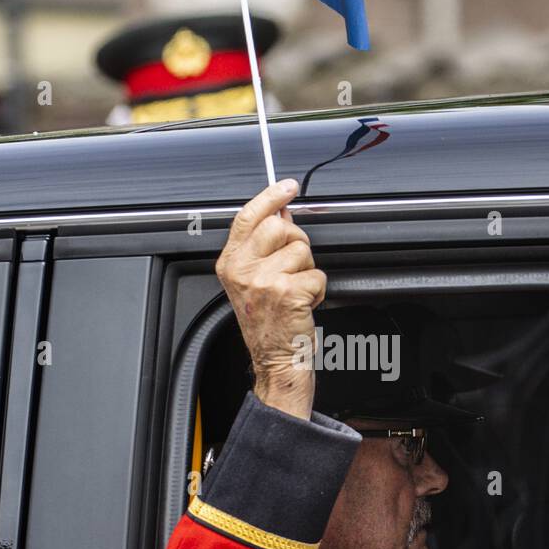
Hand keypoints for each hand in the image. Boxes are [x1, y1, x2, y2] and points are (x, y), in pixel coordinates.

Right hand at [215, 179, 325, 419]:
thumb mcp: (252, 282)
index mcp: (230, 263)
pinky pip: (317, 275)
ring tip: (294, 292)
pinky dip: (317, 291)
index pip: (248, 216)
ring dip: (307, 271)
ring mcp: (264, 281)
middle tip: (292, 268)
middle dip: (296, 244)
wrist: (276, 361)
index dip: (270, 196)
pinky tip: (302, 305)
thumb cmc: (268, 324)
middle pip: (281, 227)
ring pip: (302, 250)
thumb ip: (263, 247)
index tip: (288, 187)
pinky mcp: (287, 293)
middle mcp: (242, 270)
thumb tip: (281, 213)